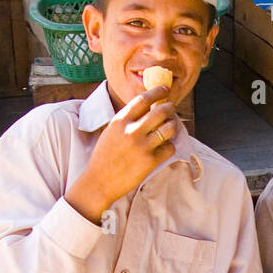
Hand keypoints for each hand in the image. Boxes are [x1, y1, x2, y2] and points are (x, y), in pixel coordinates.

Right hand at [65, 86, 178, 222]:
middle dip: (170, 107)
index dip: (157, 92)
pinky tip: (164, 148)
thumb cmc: (104, 157)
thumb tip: (148, 108)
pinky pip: (169, 148)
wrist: (99, 182)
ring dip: (173, 125)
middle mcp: (132, 131)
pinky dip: (169, 147)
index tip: (165, 90)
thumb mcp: (111, 132)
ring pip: (169, 128)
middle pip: (161, 111)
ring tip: (170, 127)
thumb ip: (127, 120)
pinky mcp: (151, 161)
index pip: (143, 99)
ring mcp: (143, 146)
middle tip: (172, 108)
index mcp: (120, 121)